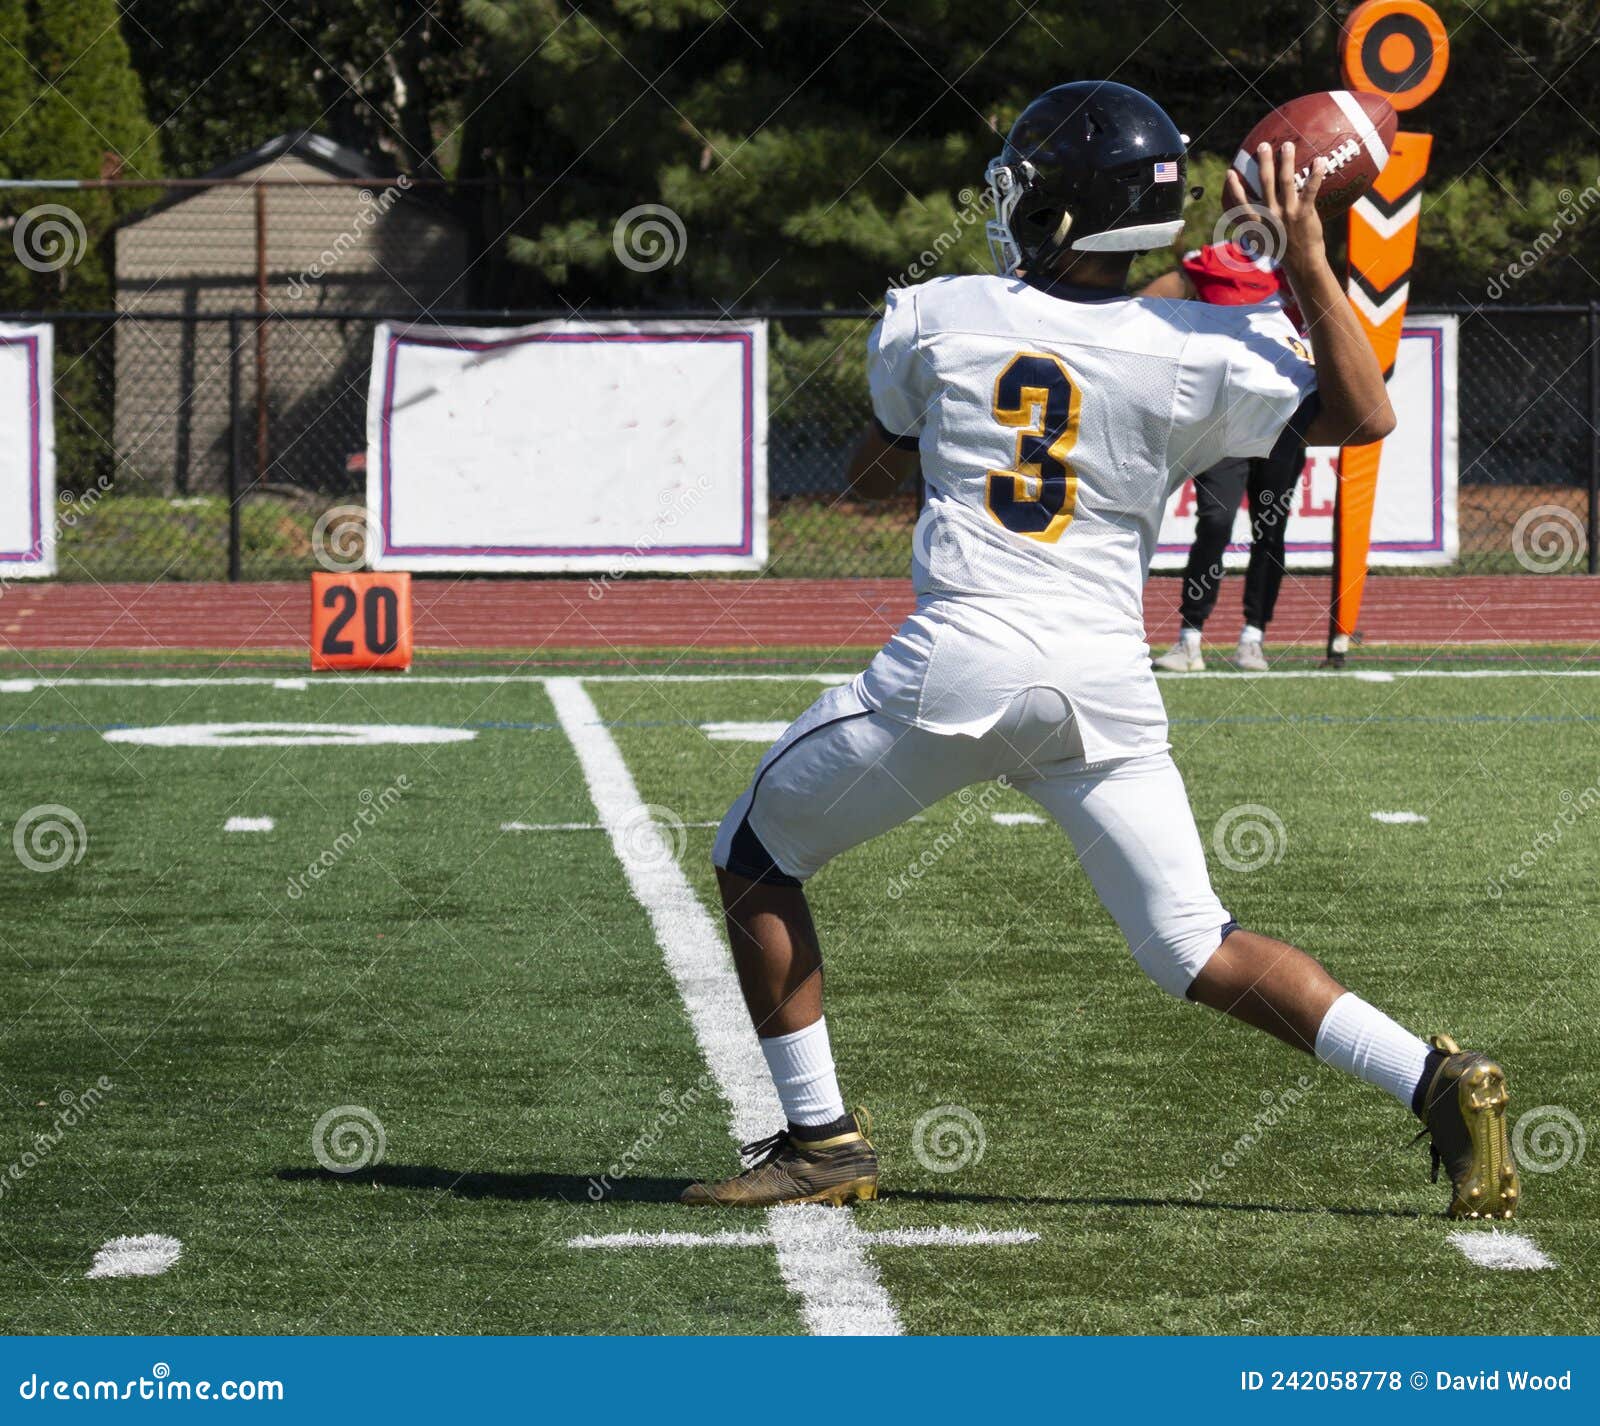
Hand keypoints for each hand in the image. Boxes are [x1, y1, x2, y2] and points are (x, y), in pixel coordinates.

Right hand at [1223, 141, 1327, 273]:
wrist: (1302, 264)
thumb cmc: (1283, 252)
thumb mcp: (1263, 243)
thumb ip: (1255, 229)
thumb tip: (1246, 221)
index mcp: (1259, 222)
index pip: (1243, 203)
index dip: (1235, 188)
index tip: (1230, 173)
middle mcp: (1271, 215)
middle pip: (1265, 183)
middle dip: (1264, 163)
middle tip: (1264, 145)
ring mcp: (1287, 213)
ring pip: (1286, 182)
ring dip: (1286, 161)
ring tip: (1288, 145)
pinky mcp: (1304, 213)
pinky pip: (1310, 190)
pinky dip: (1316, 174)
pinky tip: (1320, 160)